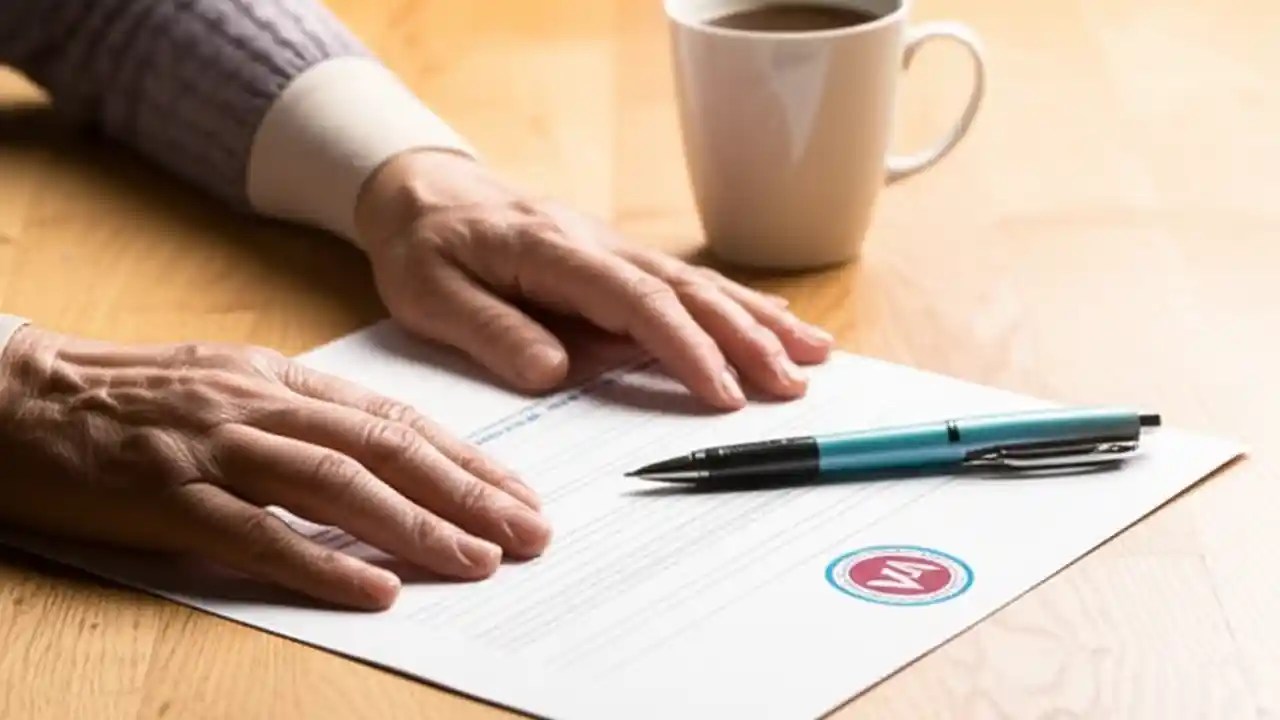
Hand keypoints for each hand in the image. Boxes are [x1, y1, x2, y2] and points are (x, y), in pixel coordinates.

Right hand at [0, 326, 549, 610]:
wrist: (20, 397)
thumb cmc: (134, 398)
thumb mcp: (233, 386)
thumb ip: (306, 418)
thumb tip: (389, 458)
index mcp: (282, 378)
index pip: (396, 420)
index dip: (467, 458)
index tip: (520, 493)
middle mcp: (260, 405)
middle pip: (385, 449)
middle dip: (468, 493)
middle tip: (529, 533)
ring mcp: (215, 449)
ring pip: (335, 486)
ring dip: (416, 526)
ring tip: (477, 561)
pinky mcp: (168, 497)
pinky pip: (257, 535)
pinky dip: (322, 564)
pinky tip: (375, 590)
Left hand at [355, 151, 834, 409]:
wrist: (427, 193)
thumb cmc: (427, 247)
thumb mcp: (431, 294)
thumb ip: (491, 331)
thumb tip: (556, 374)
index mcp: (556, 255)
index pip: (637, 303)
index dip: (685, 348)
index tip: (723, 393)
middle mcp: (601, 248)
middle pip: (688, 292)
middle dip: (746, 339)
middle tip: (793, 385)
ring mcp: (617, 252)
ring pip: (701, 285)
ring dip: (759, 321)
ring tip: (815, 355)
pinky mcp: (621, 262)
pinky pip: (690, 282)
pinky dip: (740, 301)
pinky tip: (779, 318)